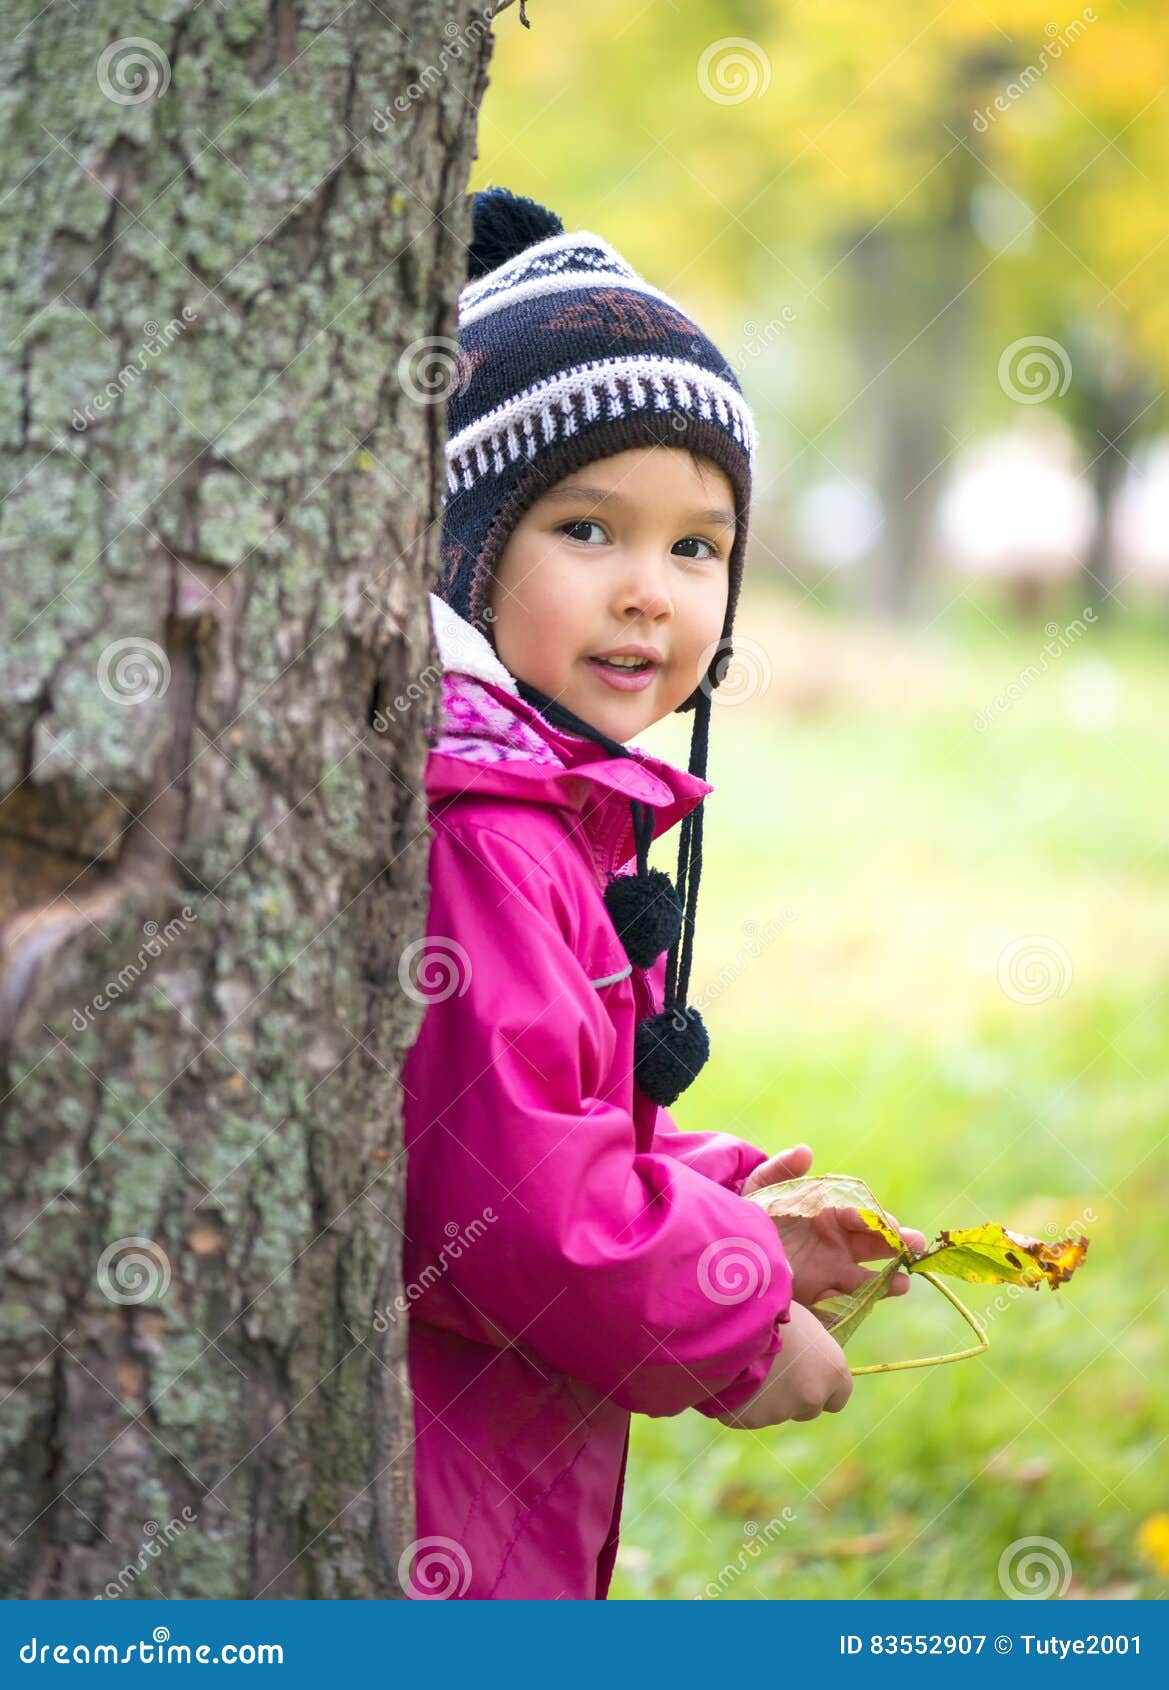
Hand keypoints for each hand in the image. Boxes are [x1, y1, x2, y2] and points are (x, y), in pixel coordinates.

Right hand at [716, 1303, 852, 1427]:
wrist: (735, 1320)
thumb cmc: (772, 1308)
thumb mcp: (804, 1322)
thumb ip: (812, 1347)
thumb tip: (809, 1351)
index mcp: (833, 1370)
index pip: (839, 1397)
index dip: (823, 1387)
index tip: (807, 1374)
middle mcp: (813, 1397)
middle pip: (809, 1408)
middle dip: (794, 1395)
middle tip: (774, 1369)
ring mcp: (782, 1412)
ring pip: (778, 1412)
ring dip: (768, 1397)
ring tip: (749, 1366)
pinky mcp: (752, 1418)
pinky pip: (749, 1413)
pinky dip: (743, 1400)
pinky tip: (733, 1375)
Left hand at [741, 1143, 926, 1307]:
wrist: (730, 1244)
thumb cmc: (751, 1208)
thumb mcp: (762, 1186)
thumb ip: (783, 1168)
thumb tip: (805, 1151)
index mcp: (829, 1212)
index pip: (859, 1214)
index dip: (875, 1218)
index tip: (888, 1223)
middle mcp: (836, 1241)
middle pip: (873, 1243)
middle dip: (896, 1243)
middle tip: (915, 1245)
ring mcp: (829, 1269)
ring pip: (865, 1276)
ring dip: (886, 1280)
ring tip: (903, 1283)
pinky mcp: (816, 1294)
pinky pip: (841, 1302)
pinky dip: (856, 1305)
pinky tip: (870, 1306)